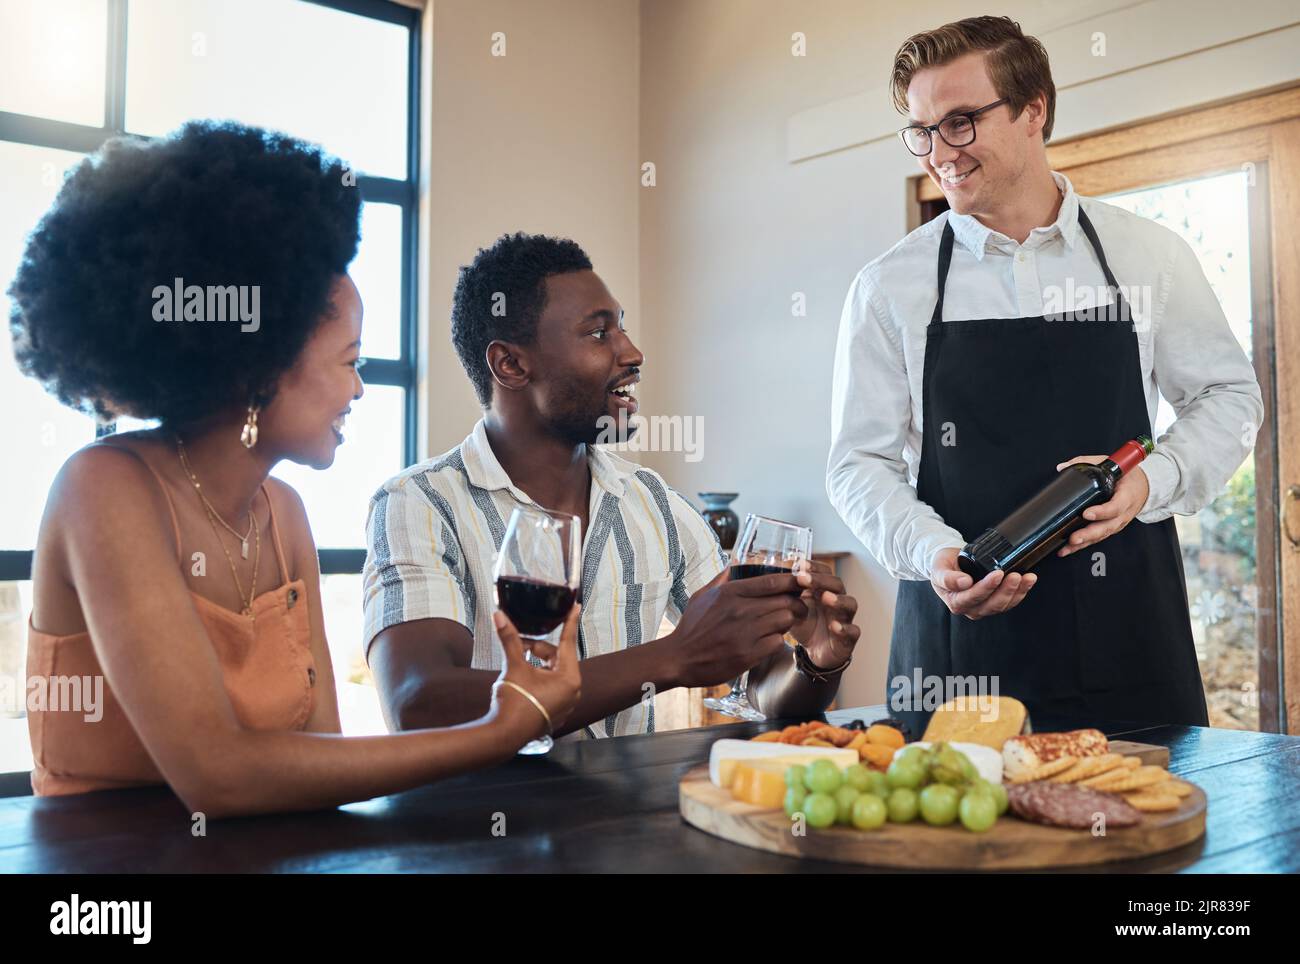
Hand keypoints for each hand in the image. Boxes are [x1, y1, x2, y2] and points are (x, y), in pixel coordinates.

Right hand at [492, 604, 581, 740]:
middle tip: (519, 646)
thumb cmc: (514, 703)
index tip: (575, 607)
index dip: (569, 622)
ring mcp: (564, 704)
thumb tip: (501, 617)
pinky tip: (523, 682)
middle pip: (557, 658)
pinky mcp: (554, 712)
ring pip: (552, 673)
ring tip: (518, 666)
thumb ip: (510, 640)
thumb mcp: (514, 666)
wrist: (504, 735)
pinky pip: (550, 688)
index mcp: (569, 678)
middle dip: (537, 650)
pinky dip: (538, 680)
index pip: (568, 642)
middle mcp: (572, 692)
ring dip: (536, 665)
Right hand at [667, 567, 806, 687]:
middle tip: (798, 608)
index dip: (793, 581)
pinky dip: (777, 641)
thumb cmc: (691, 627)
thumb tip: (733, 565)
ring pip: (785, 621)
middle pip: (785, 601)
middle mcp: (740, 610)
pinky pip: (777, 642)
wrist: (679, 659)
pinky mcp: (748, 654)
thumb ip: (721, 580)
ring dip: (788, 623)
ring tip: (784, 624)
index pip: (773, 582)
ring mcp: (745, 633)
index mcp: (730, 593)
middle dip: (797, 604)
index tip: (801, 582)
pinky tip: (770, 641)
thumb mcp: (702, 596)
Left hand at [789, 558, 859, 667]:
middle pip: (837, 585)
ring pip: (850, 604)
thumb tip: (775, 579)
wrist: (815, 652)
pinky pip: (852, 631)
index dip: (814, 567)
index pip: (824, 573)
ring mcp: (845, 618)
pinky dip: (845, 628)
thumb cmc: (808, 626)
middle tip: (804, 578)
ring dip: (839, 600)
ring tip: (826, 597)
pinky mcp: (849, 638)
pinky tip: (835, 626)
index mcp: (824, 590)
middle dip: (821, 580)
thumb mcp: (794, 609)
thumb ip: (789, 596)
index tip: (800, 564)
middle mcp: (838, 601)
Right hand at [930, 547, 1035, 619]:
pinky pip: (1010, 601)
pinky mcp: (995, 602)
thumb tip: (964, 582)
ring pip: (1004, 604)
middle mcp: (971, 608)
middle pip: (992, 604)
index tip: (997, 574)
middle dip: (1006, 590)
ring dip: (1017, 592)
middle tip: (1015, 575)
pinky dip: (1021, 592)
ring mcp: (984, 607)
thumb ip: (947, 577)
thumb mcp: (938, 569)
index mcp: (956, 602)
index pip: (973, 597)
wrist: (950, 565)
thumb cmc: (943, 566)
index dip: (987, 587)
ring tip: (1026, 577)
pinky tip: (1028, 581)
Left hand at [1054, 456, 1147, 556]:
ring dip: (1084, 543)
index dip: (1101, 512)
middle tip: (1074, 538)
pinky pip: (1098, 538)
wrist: (1143, 486)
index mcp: (1126, 496)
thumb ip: (1086, 463)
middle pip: (1107, 527)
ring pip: (1102, 536)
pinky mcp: (1111, 528)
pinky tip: (1068, 549)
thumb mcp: (1109, 464)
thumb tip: (1062, 467)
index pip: (1115, 507)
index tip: (1086, 514)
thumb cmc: (1126, 476)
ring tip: (1067, 547)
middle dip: (1089, 534)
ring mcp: (1118, 523)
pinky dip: (1083, 545)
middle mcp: (1123, 513)